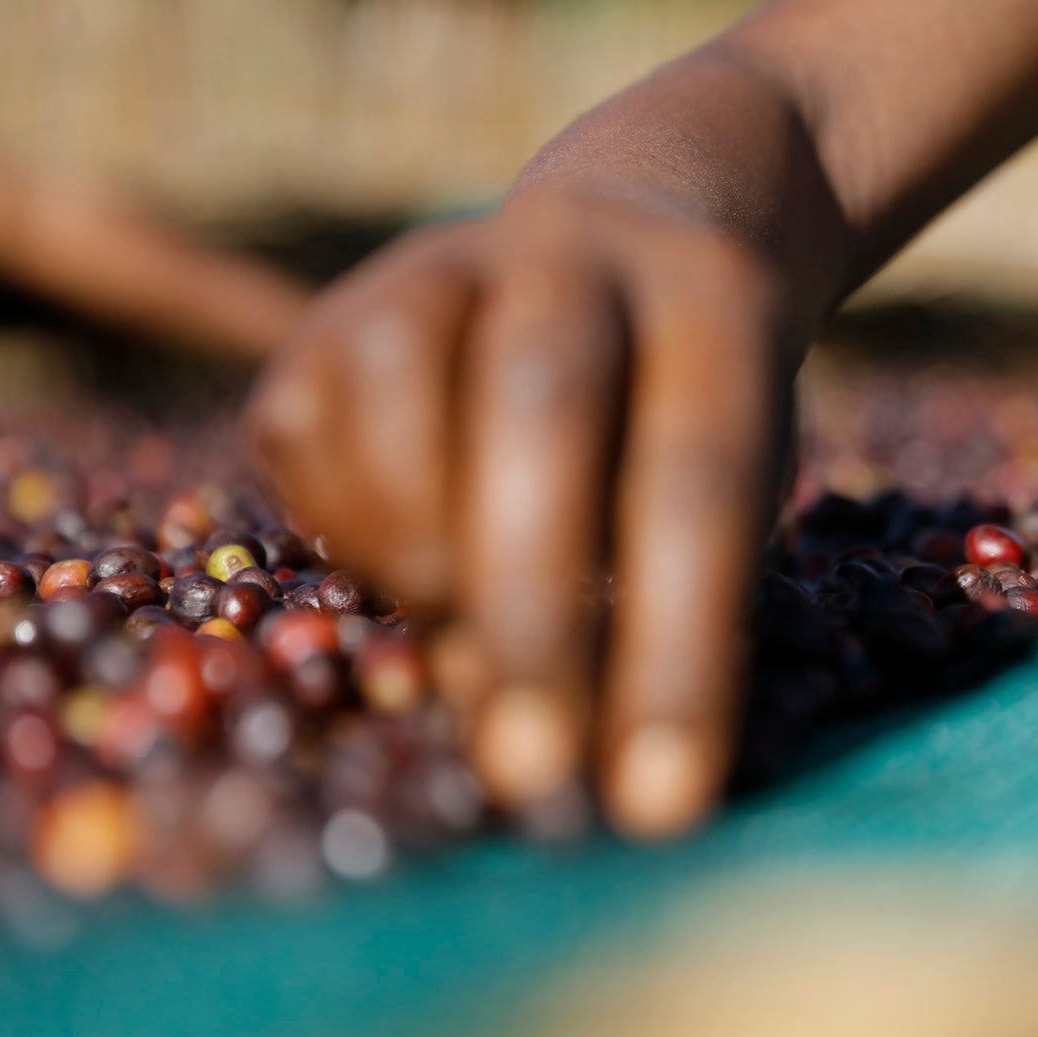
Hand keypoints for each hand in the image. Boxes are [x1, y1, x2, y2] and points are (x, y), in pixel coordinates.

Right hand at [247, 191, 786, 836]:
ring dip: (423, 552)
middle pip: (542, 406)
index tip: (662, 804)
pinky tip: (414, 572)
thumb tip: (565, 746)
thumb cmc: (692, 411)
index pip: (702, 477)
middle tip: (533, 774)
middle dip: (530, 608)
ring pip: (397, 386)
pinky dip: (349, 526)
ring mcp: (446, 263)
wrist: (638, 231)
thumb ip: (667, 587)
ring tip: (469, 652)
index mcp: (715, 300)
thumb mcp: (730, 476)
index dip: (679, 643)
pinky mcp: (338, 309)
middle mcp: (577, 256)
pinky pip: (307, 420)